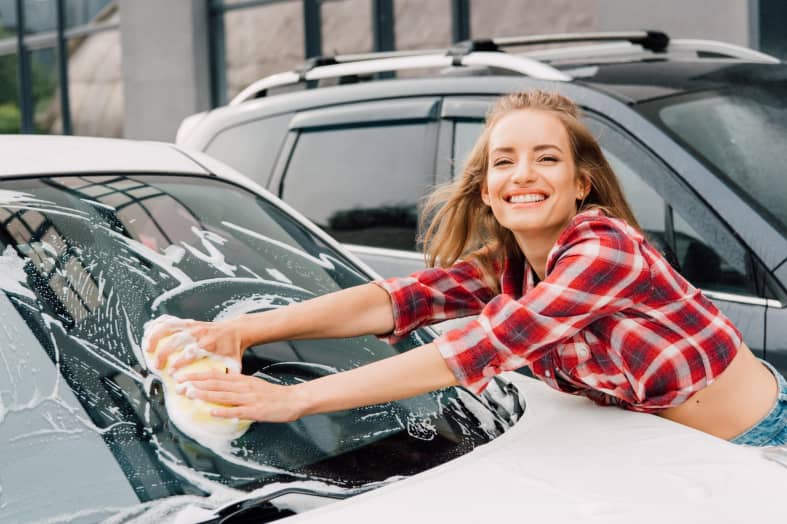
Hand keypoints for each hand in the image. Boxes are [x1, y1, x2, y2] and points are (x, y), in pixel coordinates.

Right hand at [142, 314, 245, 370]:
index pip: (190, 353)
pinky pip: (170, 320)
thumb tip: (226, 394)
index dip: (178, 363)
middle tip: (156, 365)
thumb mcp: (234, 364)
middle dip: (163, 352)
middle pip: (176, 340)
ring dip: (156, 336)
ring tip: (147, 348)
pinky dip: (157, 324)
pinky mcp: (188, 322)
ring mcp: (193, 326)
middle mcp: (199, 333)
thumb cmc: (233, 349)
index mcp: (209, 344)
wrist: (237, 330)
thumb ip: (228, 378)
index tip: (171, 373)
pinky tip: (149, 330)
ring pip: (170, 326)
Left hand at [177, 368, 305, 422]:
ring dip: (205, 394)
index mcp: (242, 380)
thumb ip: (237, 385)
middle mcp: (243, 387)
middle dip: (196, 383)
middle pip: (216, 384)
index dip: (198, 375)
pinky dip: (222, 411)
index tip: (183, 375)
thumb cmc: (273, 395)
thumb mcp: (253, 385)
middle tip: (179, 384)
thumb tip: (220, 385)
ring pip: (223, 395)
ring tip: (189, 394)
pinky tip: (210, 411)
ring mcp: (249, 399)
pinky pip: (236, 411)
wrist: (294, 400)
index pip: (216, 375)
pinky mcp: (255, 411)